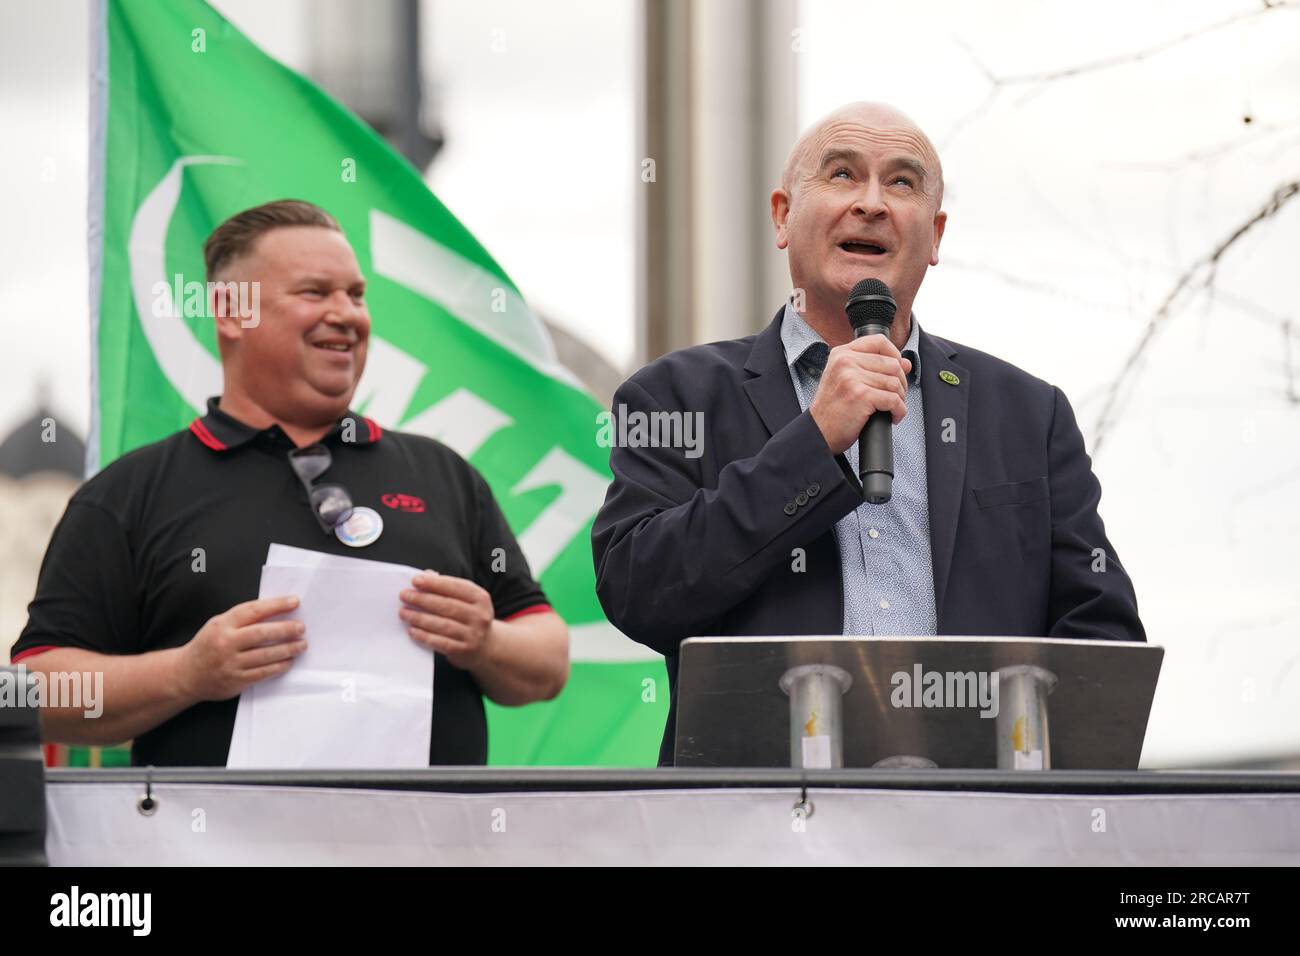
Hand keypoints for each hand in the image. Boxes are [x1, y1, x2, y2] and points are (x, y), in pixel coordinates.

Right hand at [175, 596, 305, 701]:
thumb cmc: (208, 645)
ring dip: (288, 649)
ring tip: (302, 645)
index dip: (276, 605)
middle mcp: (226, 643)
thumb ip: (243, 619)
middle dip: (286, 629)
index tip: (295, 602)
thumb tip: (276, 611)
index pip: (254, 610)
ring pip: (265, 655)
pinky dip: (279, 666)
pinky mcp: (235, 681)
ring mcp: (230, 663)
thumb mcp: (219, 625)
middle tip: (301, 628)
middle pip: (262, 633)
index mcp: (223, 624)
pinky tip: (289, 661)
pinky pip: (263, 673)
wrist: (185, 675)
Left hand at [399, 571, 495, 670]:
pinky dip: (424, 636)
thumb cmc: (467, 617)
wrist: (484, 646)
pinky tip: (411, 630)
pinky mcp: (463, 650)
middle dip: (423, 599)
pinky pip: (440, 642)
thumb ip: (447, 587)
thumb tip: (426, 575)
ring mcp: (473, 634)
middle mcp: (480, 616)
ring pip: (443, 624)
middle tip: (404, 595)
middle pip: (448, 605)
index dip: (435, 583)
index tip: (415, 580)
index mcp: (480, 598)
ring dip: (420, 618)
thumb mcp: (465, 600)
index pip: (456, 587)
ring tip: (404, 612)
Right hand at [809, 334, 911, 453]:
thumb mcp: (847, 379)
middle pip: (892, 364)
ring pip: (895, 383)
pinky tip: (892, 417)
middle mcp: (845, 361)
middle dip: (900, 382)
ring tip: (891, 408)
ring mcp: (853, 378)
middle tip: (894, 397)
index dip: (895, 354)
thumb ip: (873, 367)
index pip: (879, 341)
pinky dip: (899, 411)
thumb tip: (906, 363)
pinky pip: (894, 400)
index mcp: (841, 354)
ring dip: (900, 399)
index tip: (897, 369)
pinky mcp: (862, 395)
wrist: (819, 432)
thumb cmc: (833, 408)